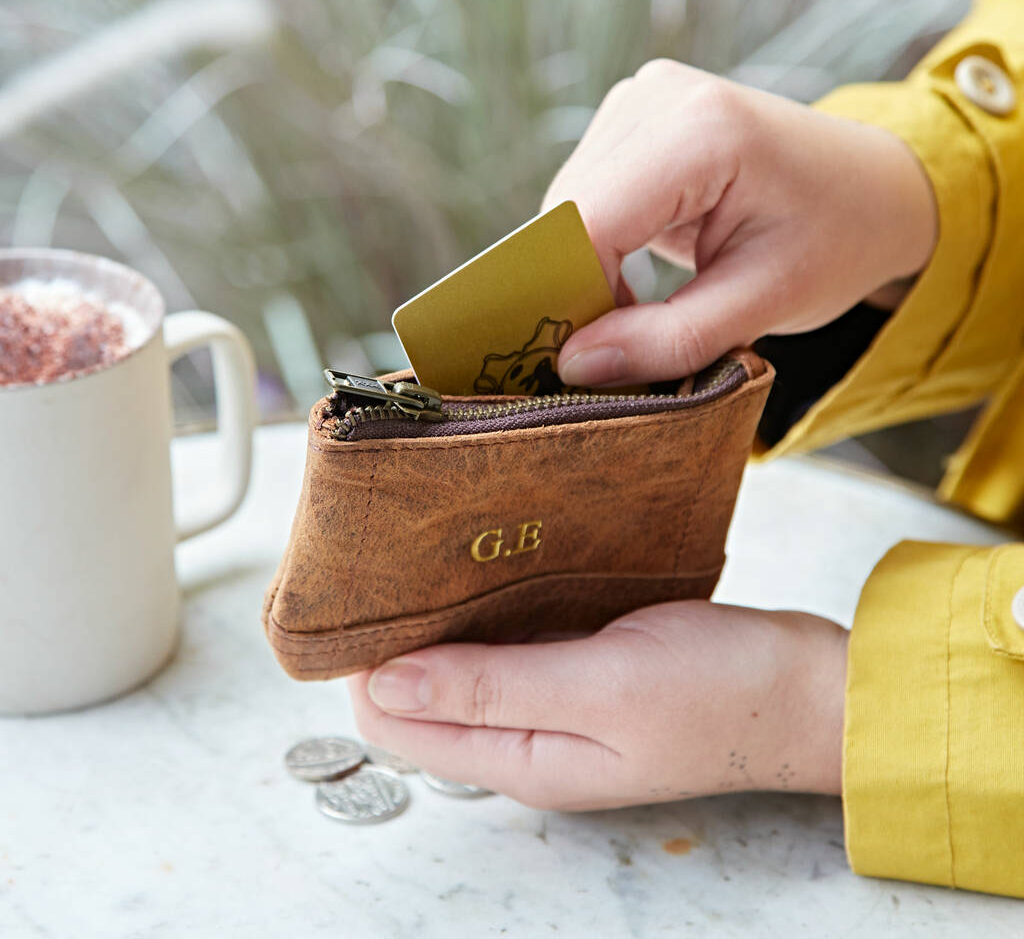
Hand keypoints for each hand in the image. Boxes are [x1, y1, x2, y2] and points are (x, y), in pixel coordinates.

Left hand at [347, 601, 847, 809]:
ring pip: (467, 657)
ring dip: (447, 612)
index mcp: (521, 756)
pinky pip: (516, 635)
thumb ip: (492, 688)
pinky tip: (494, 558)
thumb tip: (382, 683)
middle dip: (398, 631)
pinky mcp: (584, 664)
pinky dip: (496, 602)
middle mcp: (527, 734)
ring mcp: (556, 699)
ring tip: (433, 545)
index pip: (397, 719)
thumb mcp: (600, 688)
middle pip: (425, 689)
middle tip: (390, 554)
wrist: (809, 684)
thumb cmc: (720, 692)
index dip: (364, 661)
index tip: (356, 590)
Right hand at [546, 59, 936, 386]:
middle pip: (568, 211)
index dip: (572, 294)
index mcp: (701, 132)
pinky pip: (582, 195)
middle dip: (576, 287)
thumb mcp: (763, 304)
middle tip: (615, 347)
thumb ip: (668, 340)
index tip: (584, 360)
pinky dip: (594, 247)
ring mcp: (641, 98)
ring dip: (584, 269)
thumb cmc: (835, 241)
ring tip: (635, 310)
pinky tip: (631, 277)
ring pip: (566, 206)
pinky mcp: (633, 117)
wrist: (874, 189)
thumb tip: (573, 365)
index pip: (588, 221)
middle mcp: (658, 97)